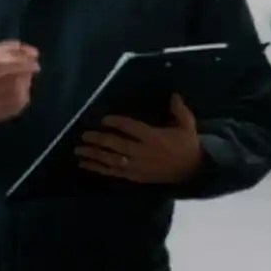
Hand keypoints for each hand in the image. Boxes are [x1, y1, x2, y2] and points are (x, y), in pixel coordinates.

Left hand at [75, 93, 201, 183]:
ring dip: (94, 155)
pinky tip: (85, 164)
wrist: (192, 172)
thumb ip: (179, 110)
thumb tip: (174, 93)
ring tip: (78, 150)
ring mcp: (137, 167)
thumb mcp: (187, 125)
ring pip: (112, 160)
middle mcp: (143, 152)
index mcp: (154, 138)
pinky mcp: (134, 177)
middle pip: (117, 145)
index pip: (131, 128)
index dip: (117, 123)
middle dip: (100, 140)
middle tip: (85, 134)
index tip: (104, 118)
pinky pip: (113, 172)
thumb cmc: (187, 145)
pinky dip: (98, 168)